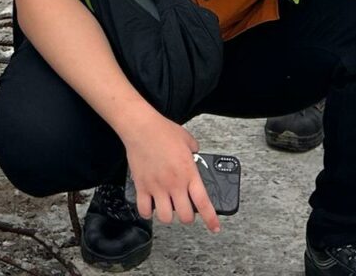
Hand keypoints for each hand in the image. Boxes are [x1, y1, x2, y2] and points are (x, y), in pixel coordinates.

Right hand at [120, 111, 217, 231]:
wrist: (141, 127)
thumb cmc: (163, 130)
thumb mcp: (188, 140)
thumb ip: (195, 152)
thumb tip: (196, 157)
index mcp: (189, 173)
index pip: (203, 203)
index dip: (211, 219)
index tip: (215, 227)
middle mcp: (174, 184)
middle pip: (185, 216)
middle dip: (187, 217)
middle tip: (185, 210)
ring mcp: (157, 187)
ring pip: (165, 218)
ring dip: (168, 216)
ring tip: (167, 207)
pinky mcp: (142, 187)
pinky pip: (144, 210)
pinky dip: (147, 212)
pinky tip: (150, 205)